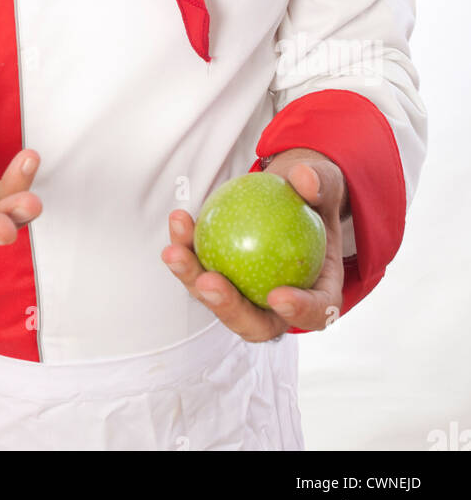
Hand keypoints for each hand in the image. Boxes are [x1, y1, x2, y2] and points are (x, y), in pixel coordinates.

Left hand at [161, 148, 346, 340]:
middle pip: (254, 322)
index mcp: (318, 294)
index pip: (314, 313)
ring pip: (216, 299)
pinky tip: (179, 219)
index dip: (298, 312)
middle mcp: (278, 306)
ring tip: (174, 252)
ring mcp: (246, 294)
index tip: (277, 295)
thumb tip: (305, 178)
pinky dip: (187, 246)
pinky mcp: (221, 276)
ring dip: (191, 278)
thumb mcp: (326, 184)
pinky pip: (200, 266)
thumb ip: (320, 182)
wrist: (289, 195)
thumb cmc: (314, 196)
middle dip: (227, 307)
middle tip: (208, 282)